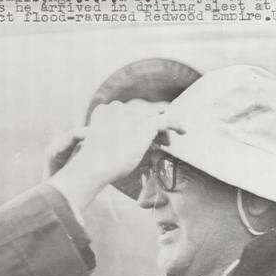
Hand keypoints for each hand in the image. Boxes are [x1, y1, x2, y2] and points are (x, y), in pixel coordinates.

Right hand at [48, 99, 179, 212]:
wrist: (93, 166)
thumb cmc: (92, 164)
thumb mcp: (99, 147)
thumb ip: (109, 140)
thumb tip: (121, 148)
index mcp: (106, 111)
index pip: (127, 110)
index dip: (136, 121)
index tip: (140, 135)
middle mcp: (120, 109)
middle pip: (143, 109)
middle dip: (150, 122)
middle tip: (158, 139)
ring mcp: (133, 115)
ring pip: (155, 114)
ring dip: (161, 127)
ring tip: (167, 141)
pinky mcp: (145, 125)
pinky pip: (167, 120)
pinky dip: (176, 124)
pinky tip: (183, 131)